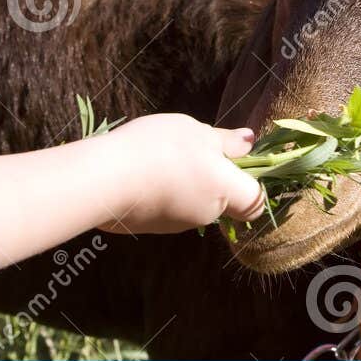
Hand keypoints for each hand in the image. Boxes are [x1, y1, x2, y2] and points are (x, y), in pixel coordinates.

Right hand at [95, 113, 265, 234]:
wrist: (104, 181)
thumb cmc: (158, 148)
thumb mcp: (197, 132)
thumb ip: (225, 141)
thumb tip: (250, 142)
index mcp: (225, 191)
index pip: (256, 201)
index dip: (251, 181)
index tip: (231, 158)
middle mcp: (206, 214)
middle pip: (222, 198)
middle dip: (210, 175)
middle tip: (187, 147)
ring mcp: (177, 225)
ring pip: (192, 201)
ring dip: (183, 182)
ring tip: (157, 156)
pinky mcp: (151, 228)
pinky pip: (166, 208)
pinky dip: (160, 192)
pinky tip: (140, 171)